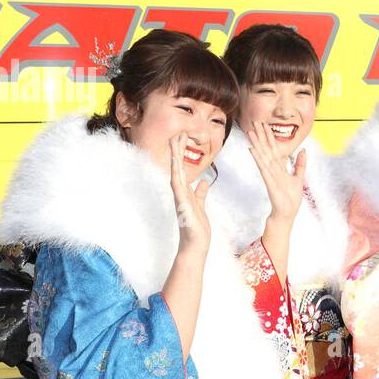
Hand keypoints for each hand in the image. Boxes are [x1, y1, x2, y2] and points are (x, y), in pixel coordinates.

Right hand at [170, 133, 210, 252]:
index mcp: (185, 192)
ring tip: (175, 146)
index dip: (182, 153)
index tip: (182, 137)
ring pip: (176, 176)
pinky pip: (180, 192)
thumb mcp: (201, 205)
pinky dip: (178, 181)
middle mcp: (180, 194)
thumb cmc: (198, 227)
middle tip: (177, 133)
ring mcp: (180, 201)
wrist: (196, 245)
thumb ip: (201, 193)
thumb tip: (204, 181)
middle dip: (177, 151)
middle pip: (177, 168)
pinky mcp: (184, 209)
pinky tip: (177, 171)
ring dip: (175, 161)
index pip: (183, 169)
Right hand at [246, 120, 306, 224]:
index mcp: (279, 167)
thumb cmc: (290, 198)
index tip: (264, 124)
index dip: (269, 136)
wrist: (287, 213)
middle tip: (254, 122)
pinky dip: (258, 159)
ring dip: (256, 144)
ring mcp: (270, 175)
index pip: (273, 148)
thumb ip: (300, 164)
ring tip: (250, 132)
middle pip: (266, 149)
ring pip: (263, 156)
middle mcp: (273, 169)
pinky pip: (263, 168)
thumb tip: (303, 150)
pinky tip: (252, 150)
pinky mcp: (270, 182)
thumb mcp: (299, 178)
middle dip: (261, 135)